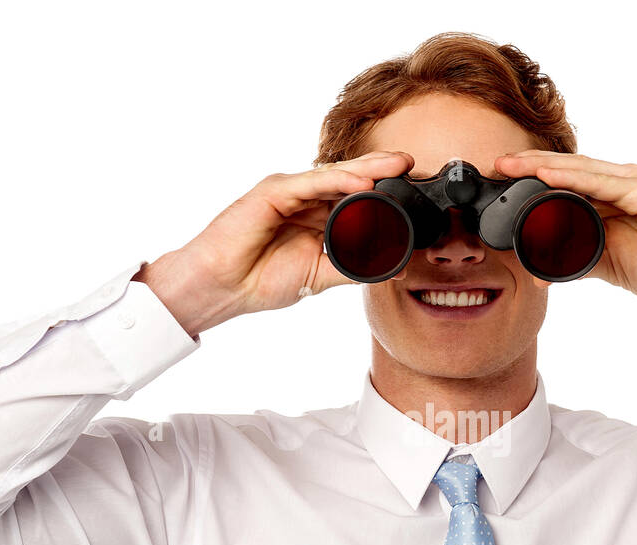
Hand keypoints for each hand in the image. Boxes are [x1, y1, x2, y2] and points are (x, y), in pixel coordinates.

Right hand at [137, 150, 415, 335]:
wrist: (222, 288)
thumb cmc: (261, 280)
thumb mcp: (319, 276)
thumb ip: (355, 268)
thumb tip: (395, 268)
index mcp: (316, 216)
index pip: (356, 198)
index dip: (384, 192)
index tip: (415, 190)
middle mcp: (304, 199)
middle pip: (349, 179)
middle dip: (381, 170)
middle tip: (412, 164)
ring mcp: (288, 191)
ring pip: (333, 175)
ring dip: (366, 169)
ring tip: (395, 165)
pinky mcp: (272, 192)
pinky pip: (310, 182)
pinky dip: (336, 181)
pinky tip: (360, 181)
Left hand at [493, 150, 636, 317]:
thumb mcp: (608, 267)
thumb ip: (577, 264)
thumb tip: (542, 272)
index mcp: (606, 203)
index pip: (560, 187)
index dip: (528, 185)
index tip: (496, 187)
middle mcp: (616, 186)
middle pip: (563, 172)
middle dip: (526, 168)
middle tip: (493, 165)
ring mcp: (630, 184)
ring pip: (577, 170)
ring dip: (541, 166)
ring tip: (510, 164)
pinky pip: (602, 182)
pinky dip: (573, 178)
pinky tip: (548, 175)